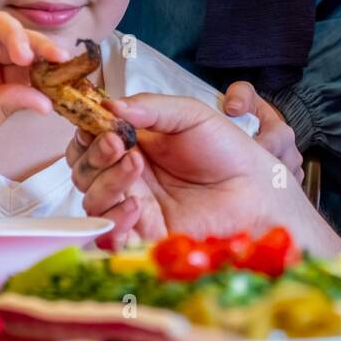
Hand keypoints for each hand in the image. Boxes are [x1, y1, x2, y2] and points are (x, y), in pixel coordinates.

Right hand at [67, 93, 340, 256]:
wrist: (257, 191)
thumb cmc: (227, 150)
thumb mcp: (191, 115)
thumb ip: (151, 107)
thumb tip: (109, 105)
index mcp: (135, 144)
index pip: (90, 139)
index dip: (87, 131)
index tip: (100, 122)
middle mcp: (129, 175)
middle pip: (83, 169)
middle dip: (94, 154)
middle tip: (118, 142)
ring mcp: (134, 206)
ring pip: (91, 199)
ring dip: (106, 180)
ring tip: (137, 166)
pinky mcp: (144, 235)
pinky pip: (109, 235)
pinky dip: (113, 219)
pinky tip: (136, 205)